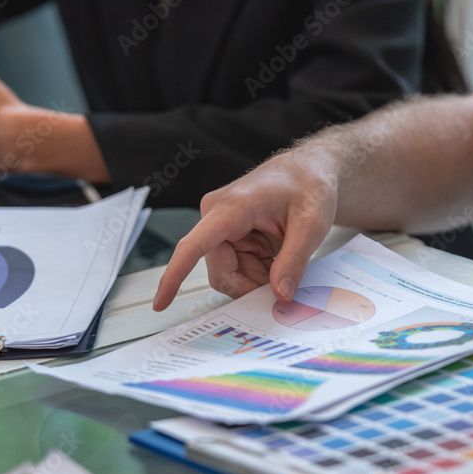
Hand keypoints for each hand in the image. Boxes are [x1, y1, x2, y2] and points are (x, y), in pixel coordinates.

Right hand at [153, 148, 340, 310]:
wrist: (310, 171)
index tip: (160, 302)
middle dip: (251, 284)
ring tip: (283, 259)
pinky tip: (275, 256)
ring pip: (229, 275)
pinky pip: (237, 269)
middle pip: (221, 272)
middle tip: (284, 283)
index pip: (194, 245)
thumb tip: (280, 294)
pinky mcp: (228, 237)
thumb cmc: (309, 185)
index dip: (175, 275)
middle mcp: (217, 216)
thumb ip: (294, 260)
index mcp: (231, 207)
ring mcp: (221, 227)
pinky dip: (259, 272)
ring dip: (257, 279)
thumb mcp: (312, 223)